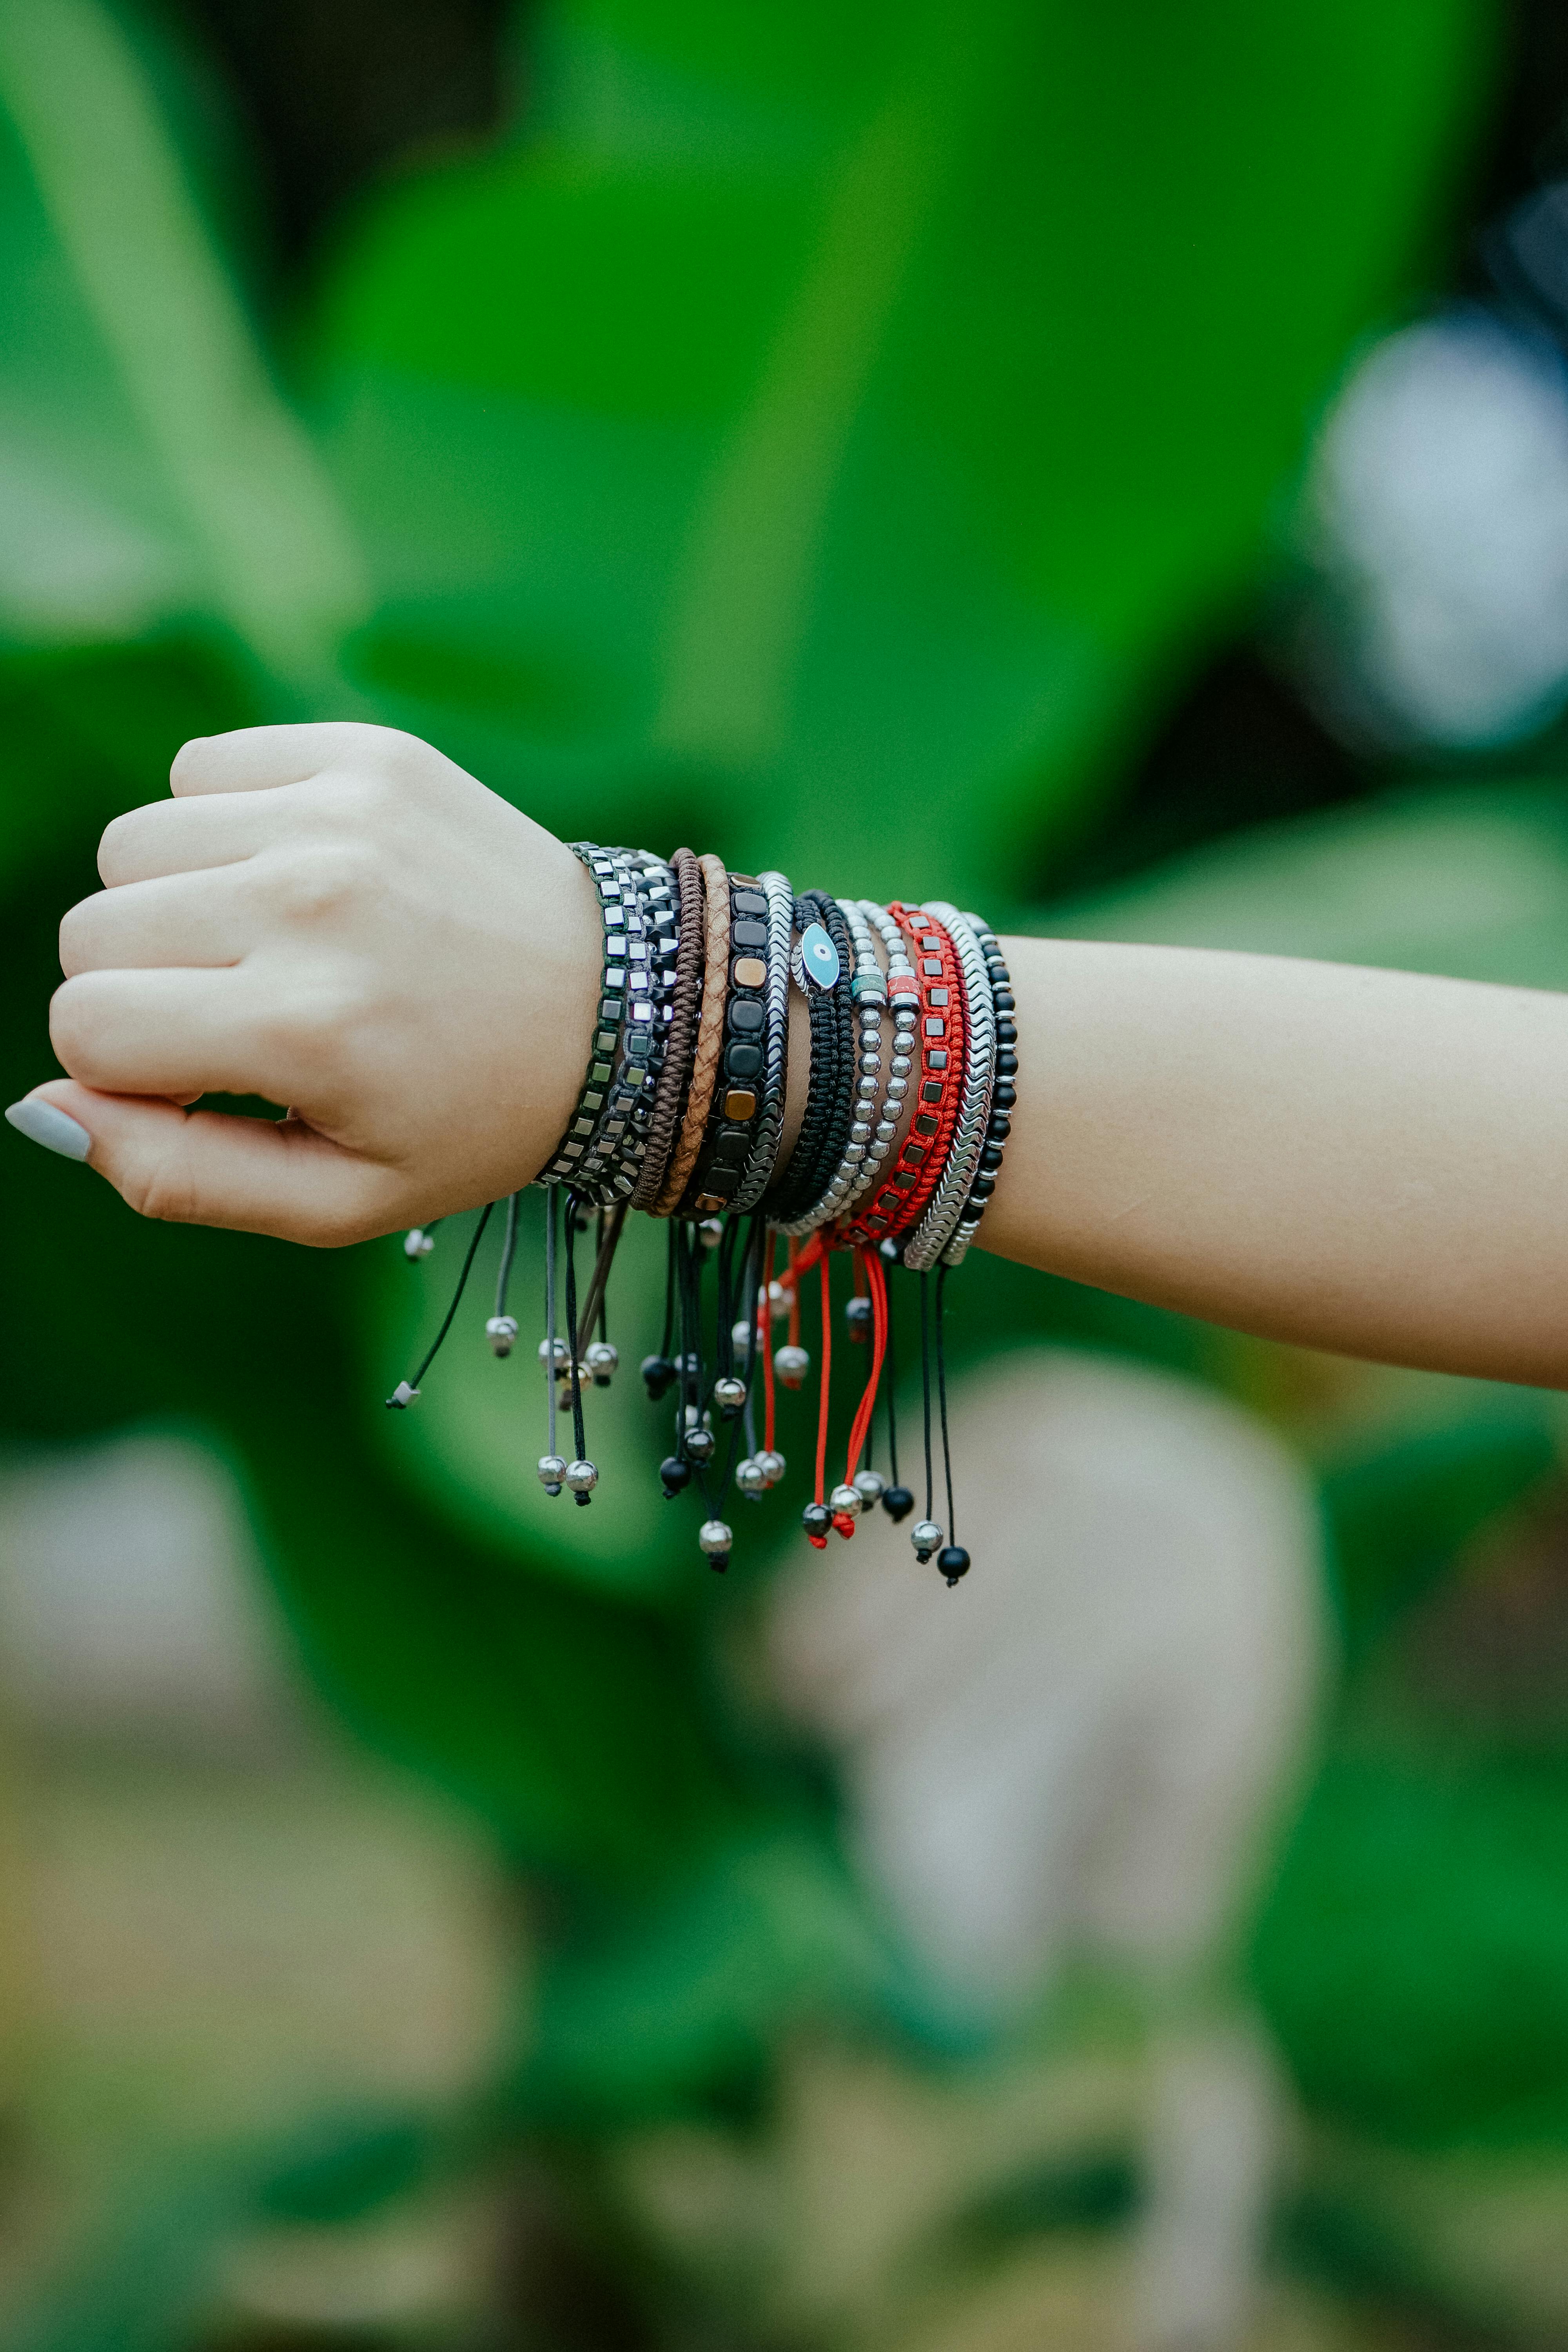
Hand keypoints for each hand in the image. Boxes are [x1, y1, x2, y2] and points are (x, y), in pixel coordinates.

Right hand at [8, 723, 601, 1243]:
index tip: (212, 1078)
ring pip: (135, 845)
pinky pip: (203, 768)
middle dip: (145, 987)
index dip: (128, 1068)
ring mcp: (340, 815)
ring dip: (181, 902)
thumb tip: (41, 1110)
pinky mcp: (366, 756)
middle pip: (92, 930)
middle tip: (252, 1013)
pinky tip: (309, 876)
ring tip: (281, 944)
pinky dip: (230, 824)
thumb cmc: (469, 1120)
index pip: (85, 1026)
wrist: (619, 1013)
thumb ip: (174, 1173)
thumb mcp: (337, 1198)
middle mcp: (312, 903)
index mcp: (303, 1026)